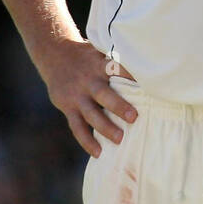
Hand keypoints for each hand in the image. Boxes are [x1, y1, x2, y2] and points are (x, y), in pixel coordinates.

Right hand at [38, 39, 136, 157]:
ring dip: (105, 127)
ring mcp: (76, 95)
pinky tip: (99, 153)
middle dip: (118, 106)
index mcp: (98, 64)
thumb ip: (116, 61)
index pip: (115, 68)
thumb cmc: (87, 56)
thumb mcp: (98, 50)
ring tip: (120, 140)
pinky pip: (77, 127)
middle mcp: (87, 80)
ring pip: (90, 114)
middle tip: (134, 118)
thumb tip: (149, 66)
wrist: (53, 54)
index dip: (128, 75)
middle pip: (102, 94)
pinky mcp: (67, 107)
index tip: (145, 85)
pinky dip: (87, 141)